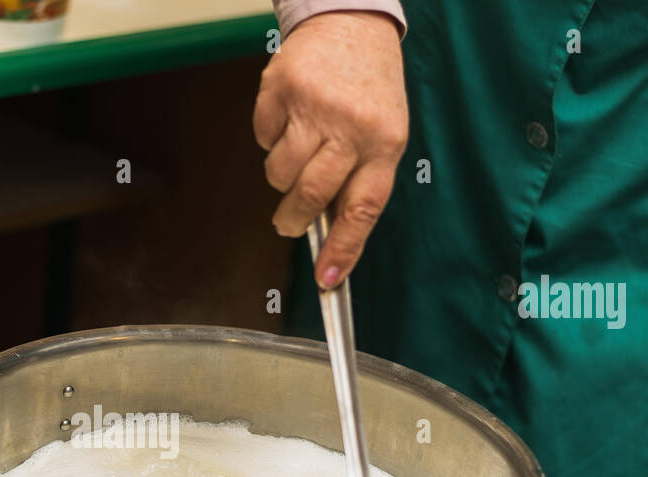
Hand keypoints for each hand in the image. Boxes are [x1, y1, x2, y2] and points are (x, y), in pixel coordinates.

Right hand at [254, 12, 407, 287]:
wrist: (351, 22)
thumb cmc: (369, 86)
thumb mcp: (384, 133)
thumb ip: (360, 181)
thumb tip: (331, 235)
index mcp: (384, 143)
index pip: (362, 209)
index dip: (342, 249)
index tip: (326, 280)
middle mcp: (350, 126)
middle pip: (310, 195)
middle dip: (294, 219)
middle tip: (290, 222)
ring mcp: (313, 106)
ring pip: (279, 173)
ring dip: (281, 176)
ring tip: (297, 153)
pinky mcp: (280, 90)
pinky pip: (262, 138)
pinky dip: (270, 138)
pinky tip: (289, 119)